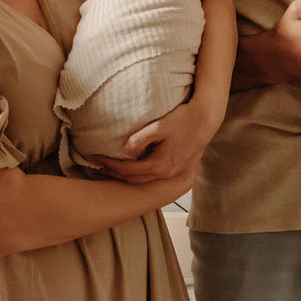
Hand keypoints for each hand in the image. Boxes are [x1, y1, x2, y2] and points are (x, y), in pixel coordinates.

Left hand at [88, 97, 218, 184]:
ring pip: (141, 181)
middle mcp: (165, 173)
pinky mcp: (175, 167)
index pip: (126, 170)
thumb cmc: (184, 119)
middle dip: (113, 174)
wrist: (206, 119)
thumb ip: (141, 139)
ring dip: (124, 177)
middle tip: (95, 166)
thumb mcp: (160, 126)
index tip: (94, 156)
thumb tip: (125, 150)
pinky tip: (131, 167)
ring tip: (109, 169)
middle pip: (132, 180)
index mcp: (159, 165)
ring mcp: (171, 172)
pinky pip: (151, 175)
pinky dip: (137, 174)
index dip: (108, 164)